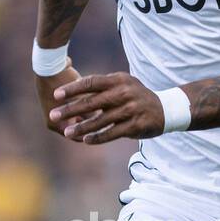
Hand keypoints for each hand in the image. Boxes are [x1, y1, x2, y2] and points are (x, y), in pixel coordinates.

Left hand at [49, 73, 165, 143]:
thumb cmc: (136, 96)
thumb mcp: (123, 84)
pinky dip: (98, 137)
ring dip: (81, 127)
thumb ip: (102, 86)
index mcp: (118, 80)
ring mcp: (130, 109)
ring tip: (66, 132)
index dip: (72, 89)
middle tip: (53, 114)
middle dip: (70, 109)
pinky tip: (85, 140)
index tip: (56, 95)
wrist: (166, 109)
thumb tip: (75, 89)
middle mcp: (124, 93)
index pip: (91, 83)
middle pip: (92, 102)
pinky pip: (112, 133)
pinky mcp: (135, 125)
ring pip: (100, 120)